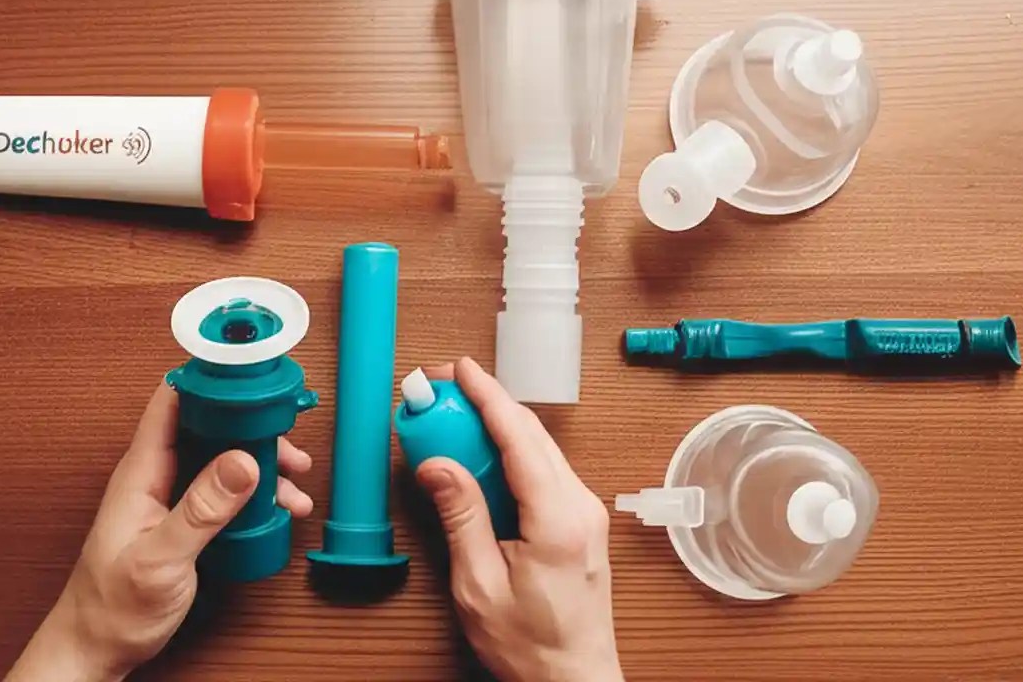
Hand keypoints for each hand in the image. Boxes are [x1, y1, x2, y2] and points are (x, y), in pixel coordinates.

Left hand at [7, 383, 314, 681]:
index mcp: (142, 472)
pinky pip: (224, 490)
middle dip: (252, 427)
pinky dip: (255, 493)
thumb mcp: (161, 559)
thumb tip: (241, 461)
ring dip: (260, 464)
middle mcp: (158, 476)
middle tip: (288, 443)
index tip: (252, 380)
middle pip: (209, 425)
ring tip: (293, 483)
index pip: (174, 401)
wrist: (97, 647)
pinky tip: (276, 510)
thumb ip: (201, 510)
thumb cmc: (111, 608)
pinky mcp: (186, 518)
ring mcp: (172, 496)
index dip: (211, 382)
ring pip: (222, 458)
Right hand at [415, 358, 621, 681]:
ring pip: (538, 448)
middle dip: (487, 403)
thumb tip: (437, 465)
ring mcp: (584, 512)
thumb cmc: (531, 644)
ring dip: (497, 426)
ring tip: (452, 417)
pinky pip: (543, 470)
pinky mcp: (579, 521)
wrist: (573, 678)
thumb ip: (460, 518)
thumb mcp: (479, 584)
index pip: (520, 438)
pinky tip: (480, 455)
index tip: (461, 370)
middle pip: (531, 434)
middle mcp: (580, 506)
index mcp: (558, 519)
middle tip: (443, 390)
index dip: (488, 396)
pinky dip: (510, 452)